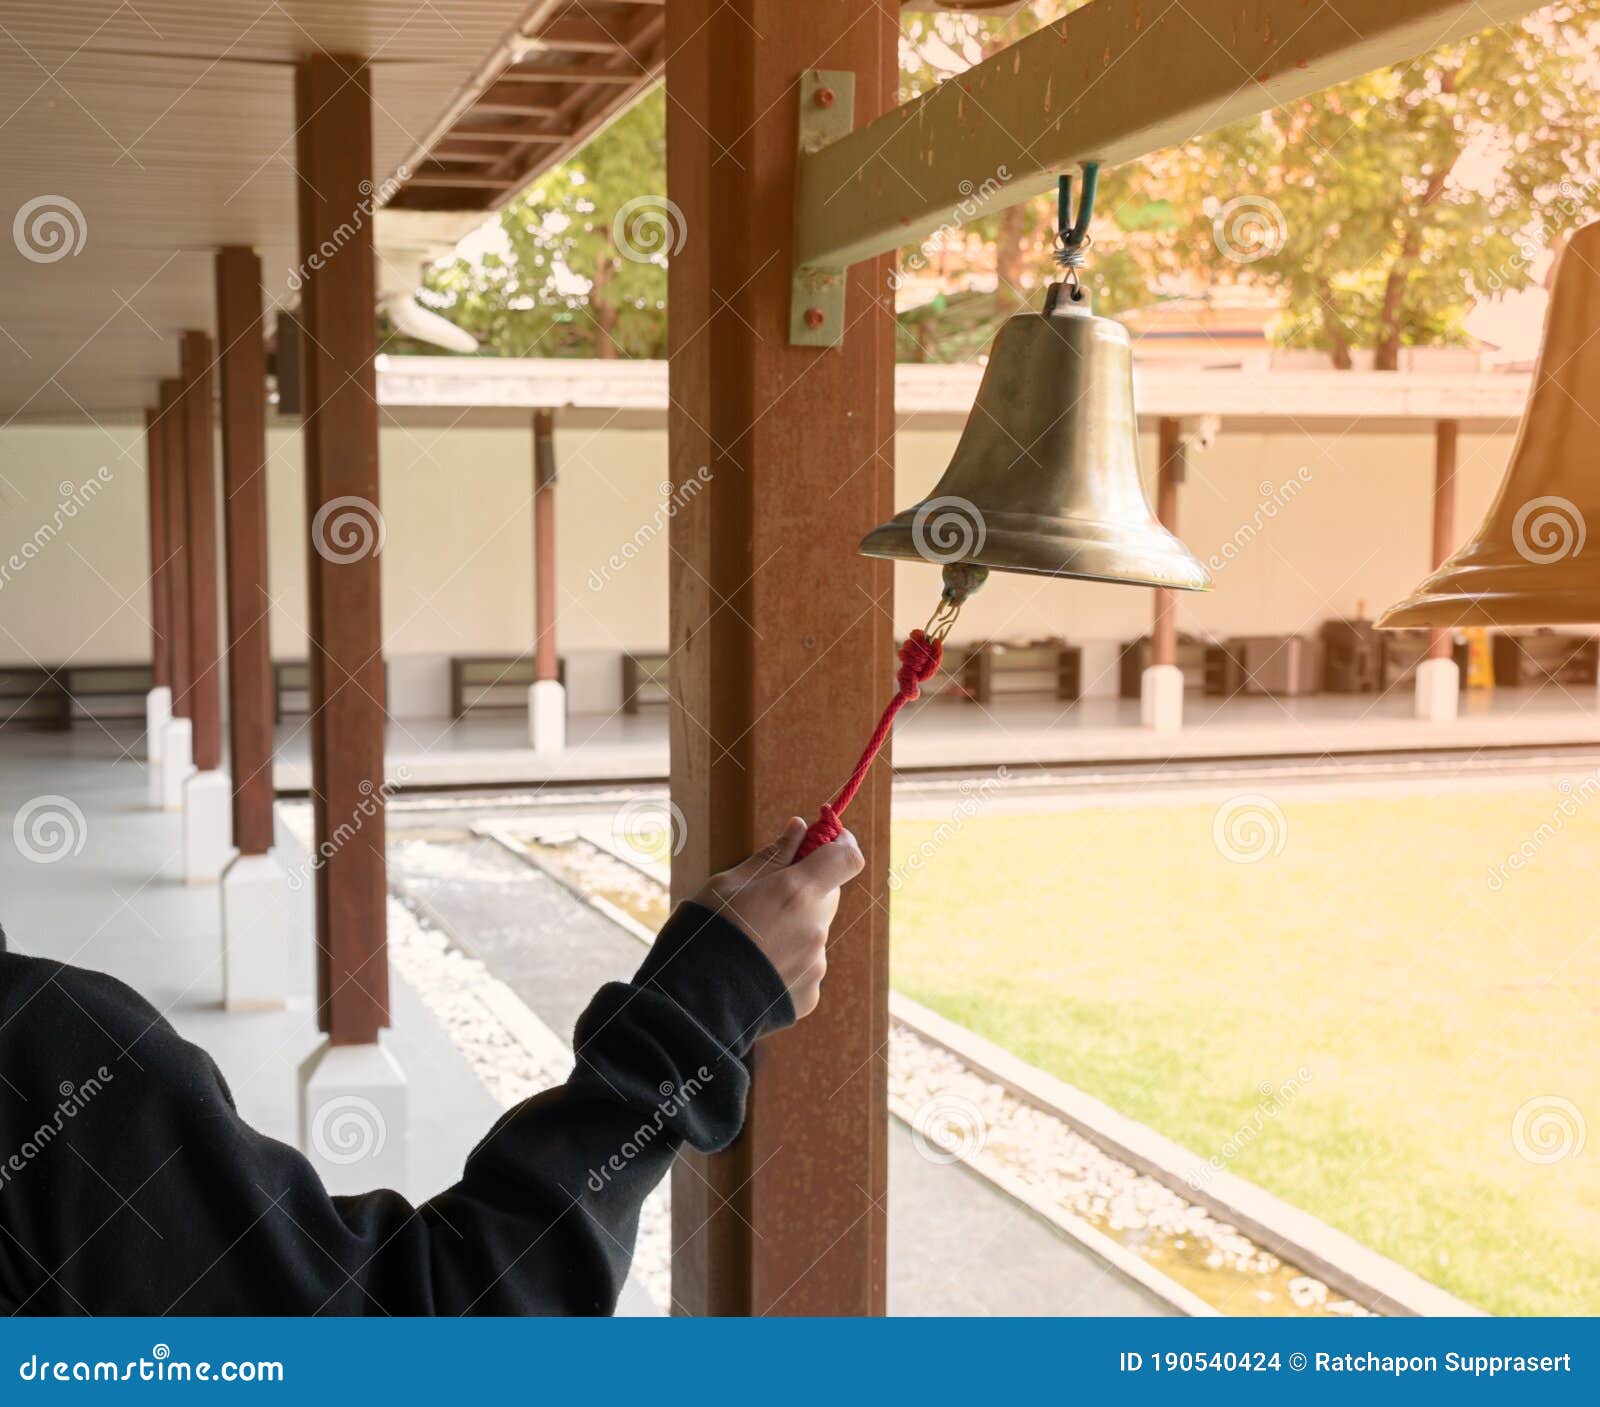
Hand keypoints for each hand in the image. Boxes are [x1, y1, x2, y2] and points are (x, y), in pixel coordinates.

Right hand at [691, 817, 864, 1018]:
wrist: (691, 1004)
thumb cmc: (704, 933)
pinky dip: (786, 962)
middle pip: (826, 897)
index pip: (847, 858)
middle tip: (766, 897)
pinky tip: (754, 969)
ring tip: (750, 943)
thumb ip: (772, 856)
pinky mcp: (810, 994)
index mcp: (797, 893)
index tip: (826, 840)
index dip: (842, 844)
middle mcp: (815, 929)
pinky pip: (805, 967)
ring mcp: (815, 965)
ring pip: (813, 933)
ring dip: (792, 928)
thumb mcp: (728, 884)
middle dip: (805, 890)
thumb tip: (800, 828)